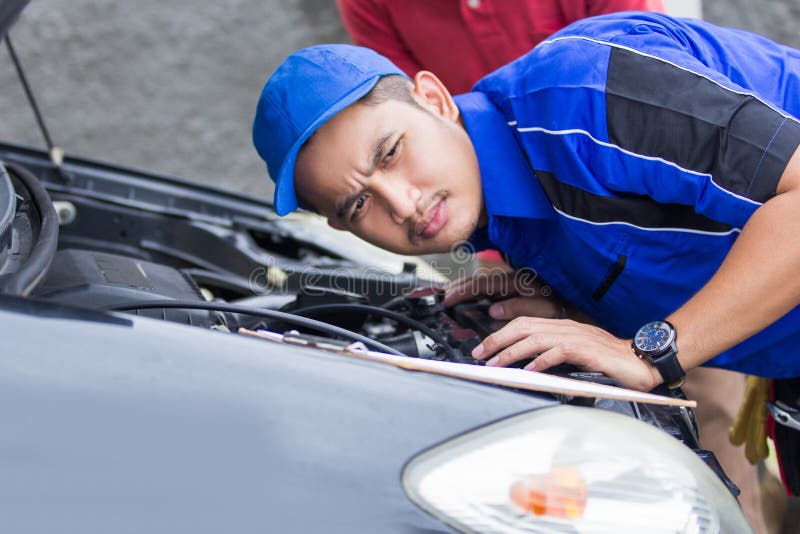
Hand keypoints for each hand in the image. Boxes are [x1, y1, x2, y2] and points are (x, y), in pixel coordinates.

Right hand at [443, 268, 550, 307]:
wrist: (571, 303)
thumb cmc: (559, 305)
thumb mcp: (542, 308)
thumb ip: (518, 307)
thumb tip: (494, 309)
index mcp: (513, 282)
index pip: (480, 285)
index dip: (462, 292)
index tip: (447, 300)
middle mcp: (506, 281)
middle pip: (473, 283)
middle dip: (452, 289)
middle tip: (435, 297)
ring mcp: (505, 286)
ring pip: (475, 288)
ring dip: (458, 293)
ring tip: (442, 299)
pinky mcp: (506, 293)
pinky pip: (482, 294)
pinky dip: (468, 299)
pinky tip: (461, 310)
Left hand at [471, 317, 662, 391]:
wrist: (641, 361)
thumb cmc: (608, 362)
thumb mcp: (575, 356)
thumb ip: (552, 355)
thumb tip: (525, 366)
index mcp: (561, 327)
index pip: (523, 324)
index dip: (500, 334)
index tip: (482, 349)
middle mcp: (566, 327)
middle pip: (523, 326)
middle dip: (498, 340)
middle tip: (480, 355)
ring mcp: (577, 336)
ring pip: (536, 338)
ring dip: (512, 352)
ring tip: (496, 364)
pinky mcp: (588, 349)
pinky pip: (559, 352)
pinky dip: (542, 360)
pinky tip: (530, 371)